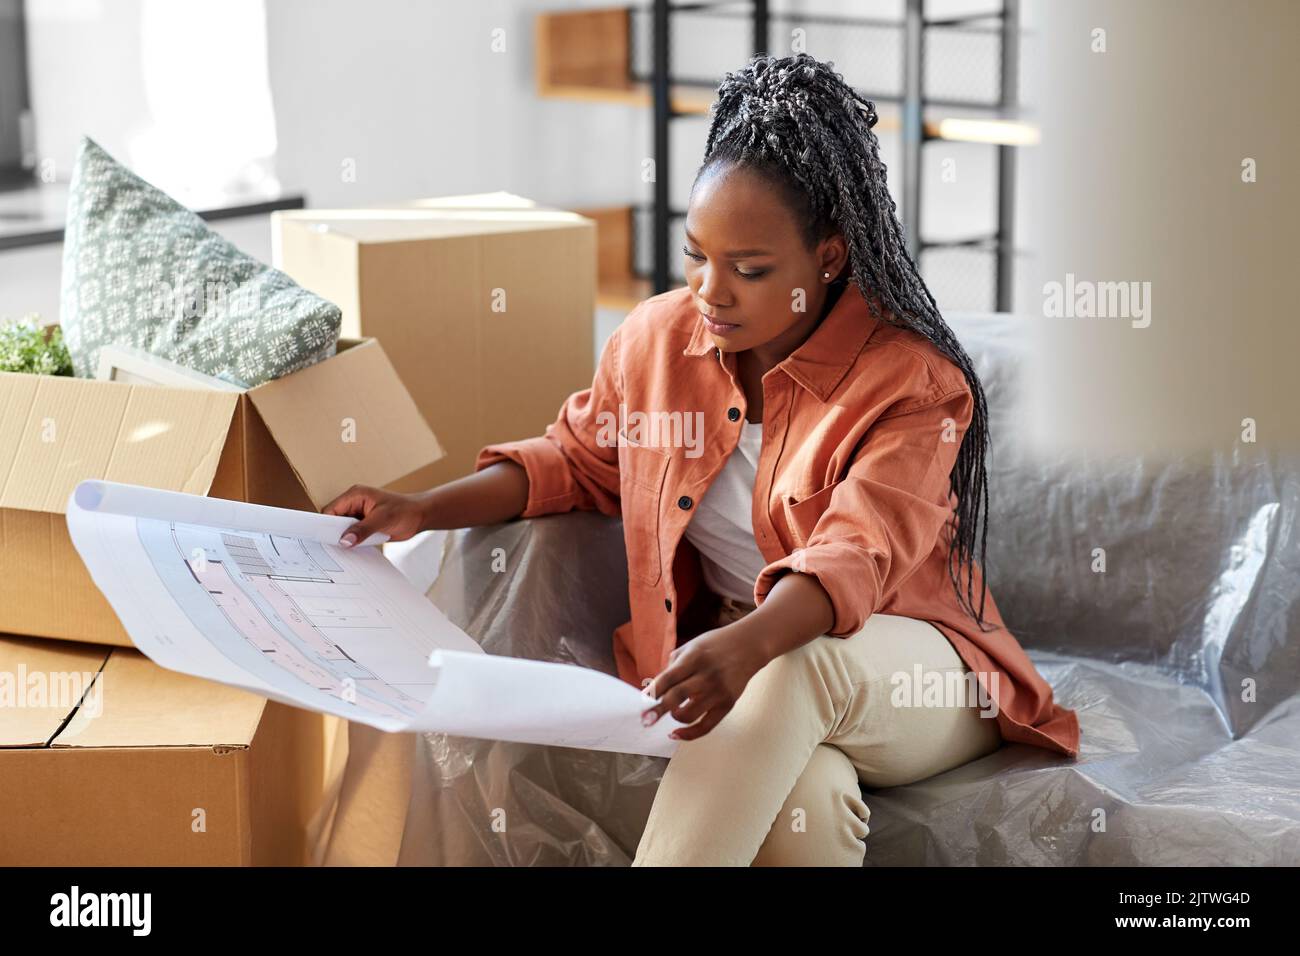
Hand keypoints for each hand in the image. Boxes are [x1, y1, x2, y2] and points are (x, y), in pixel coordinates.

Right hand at [321, 483, 429, 547]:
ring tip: (344, 550)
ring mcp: (359, 515)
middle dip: (335, 533)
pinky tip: (353, 550)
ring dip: (345, 538)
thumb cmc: (405, 510)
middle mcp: (354, 504)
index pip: (331, 509)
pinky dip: (352, 542)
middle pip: (334, 520)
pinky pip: (352, 535)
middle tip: (335, 547)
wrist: (420, 516)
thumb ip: (362, 530)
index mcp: (355, 495)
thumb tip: (344, 540)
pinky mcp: (364, 525)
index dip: (326, 524)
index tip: (324, 538)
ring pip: (342, 529)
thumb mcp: (382, 519)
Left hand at [641, 621, 771, 740]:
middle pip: (677, 697)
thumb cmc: (715, 645)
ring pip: (688, 714)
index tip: (642, 702)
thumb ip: (673, 666)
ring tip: (673, 711)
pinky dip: (689, 734)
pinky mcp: (727, 704)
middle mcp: (707, 675)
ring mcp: (718, 691)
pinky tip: (676, 733)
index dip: (653, 691)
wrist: (749, 645)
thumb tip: (656, 691)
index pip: (669, 677)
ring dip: (674, 716)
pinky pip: (706, 726)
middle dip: (658, 711)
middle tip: (645, 720)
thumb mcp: (691, 646)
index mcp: (694, 657)